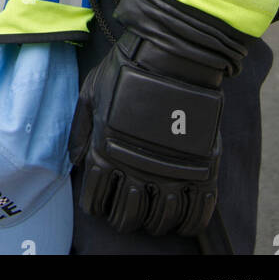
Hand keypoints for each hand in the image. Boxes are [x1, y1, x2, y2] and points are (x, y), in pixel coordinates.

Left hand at [69, 0, 245, 237]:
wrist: (172, 56)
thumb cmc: (127, 68)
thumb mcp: (91, 91)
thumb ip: (81, 128)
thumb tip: (76, 161)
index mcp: (106, 151)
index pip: (96, 199)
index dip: (97, 207)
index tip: (101, 205)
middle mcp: (136, 168)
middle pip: (127, 216)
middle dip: (124, 219)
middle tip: (127, 214)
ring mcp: (171, 170)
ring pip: (162, 219)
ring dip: (156, 224)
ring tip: (155, 218)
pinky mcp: (202, 168)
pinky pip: (198, 210)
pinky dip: (191, 222)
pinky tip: (185, 221)